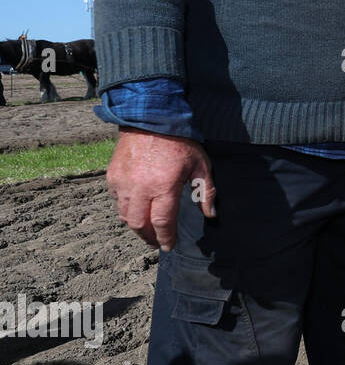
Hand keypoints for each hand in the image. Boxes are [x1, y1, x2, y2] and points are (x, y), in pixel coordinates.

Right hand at [106, 128, 216, 250]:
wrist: (151, 118)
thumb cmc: (180, 142)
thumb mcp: (201, 165)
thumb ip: (205, 192)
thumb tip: (211, 214)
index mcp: (163, 186)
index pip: (162, 223)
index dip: (166, 238)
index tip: (169, 246)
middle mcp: (140, 188)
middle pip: (139, 224)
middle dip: (149, 237)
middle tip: (157, 242)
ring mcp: (123, 182)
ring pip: (125, 215)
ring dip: (136, 226)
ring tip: (147, 230)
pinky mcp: (112, 176)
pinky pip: (116, 200)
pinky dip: (126, 209)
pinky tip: (136, 209)